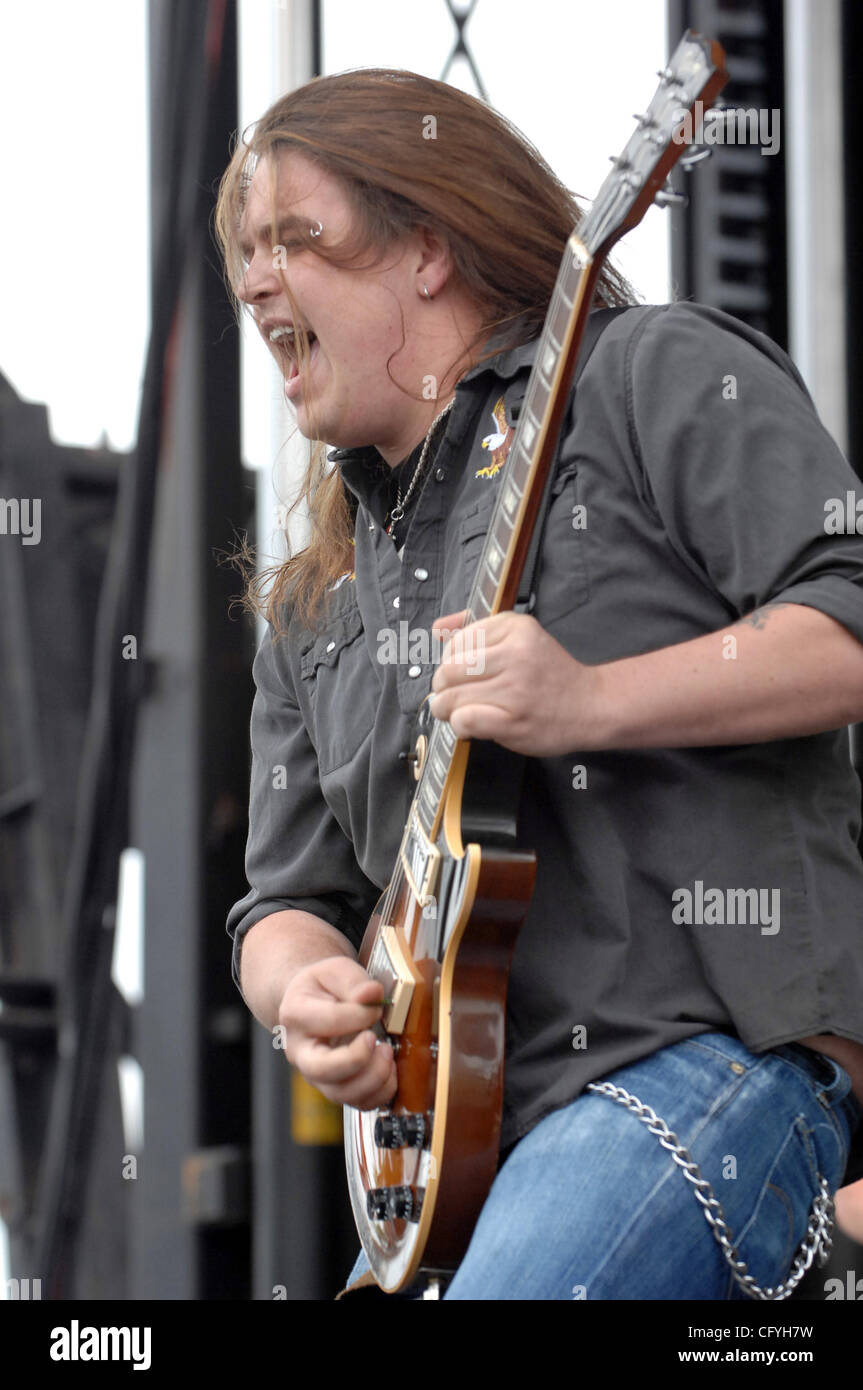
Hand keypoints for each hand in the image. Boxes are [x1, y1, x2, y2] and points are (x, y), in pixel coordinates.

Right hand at [277, 956, 397, 1108]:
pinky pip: (357, 1103)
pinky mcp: (335, 1087)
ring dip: (373, 1078)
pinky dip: (380, 1092)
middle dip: (356, 1059)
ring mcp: (316, 1075)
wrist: (312, 1003)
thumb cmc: (324, 987)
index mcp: (296, 1015)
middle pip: (321, 1070)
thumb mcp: (335, 970)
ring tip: (387, 1052)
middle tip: (376, 1040)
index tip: (377, 1006)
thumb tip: (372, 994)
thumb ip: (354, 981)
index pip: (328, 1021)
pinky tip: (390, 1069)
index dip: (359, 1015)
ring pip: (340, 1094)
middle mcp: (300, 1051)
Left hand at [429, 609, 601, 755]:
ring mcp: (515, 688)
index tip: (464, 675)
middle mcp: (515, 653)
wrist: (592, 706)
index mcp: (515, 627)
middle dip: (443, 688)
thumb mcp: (520, 638)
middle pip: (448, 671)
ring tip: (462, 712)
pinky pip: (464, 720)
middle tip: (454, 697)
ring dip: (448, 710)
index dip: (451, 662)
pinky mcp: (513, 720)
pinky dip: (460, 725)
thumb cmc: (550, 675)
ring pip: (451, 697)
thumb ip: (477, 629)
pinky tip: (472, 725)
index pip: (457, 642)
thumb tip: (438, 627)